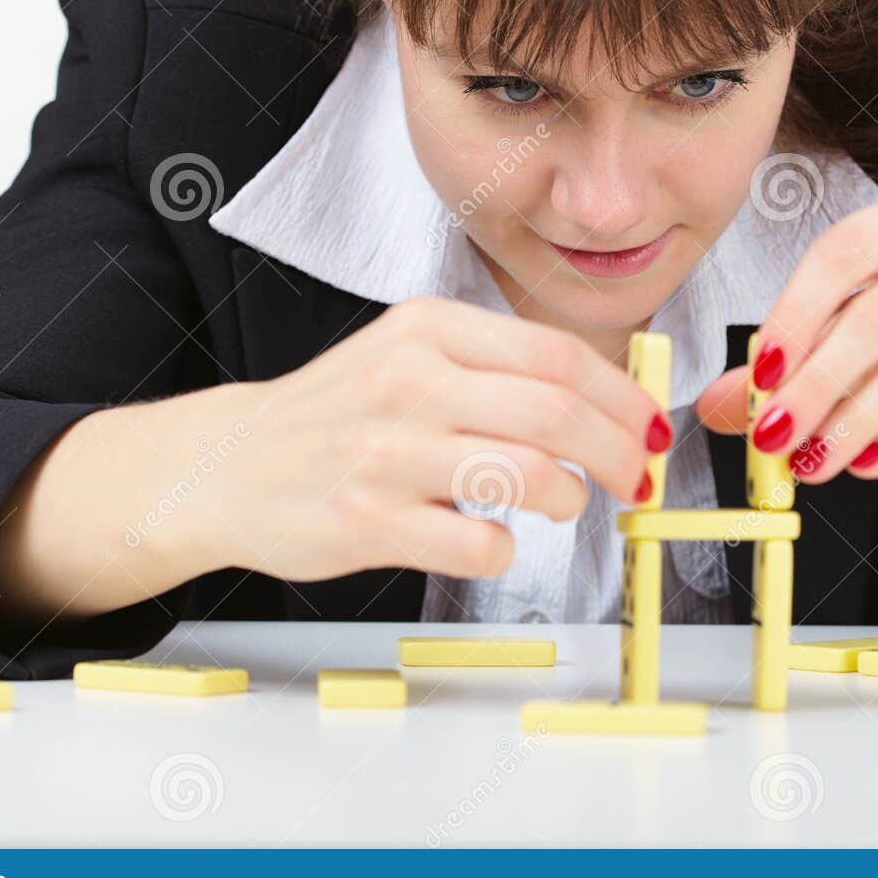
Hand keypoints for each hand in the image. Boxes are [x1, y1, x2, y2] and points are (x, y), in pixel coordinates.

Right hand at [192, 297, 667, 581]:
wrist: (227, 463)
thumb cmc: (337, 414)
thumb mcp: (411, 355)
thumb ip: (499, 368)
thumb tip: (609, 400)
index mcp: (429, 329)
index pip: (558, 356)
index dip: (623, 398)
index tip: (651, 429)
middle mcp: (408, 382)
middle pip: (557, 414)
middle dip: (619, 453)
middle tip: (638, 480)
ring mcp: (386, 453)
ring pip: (529, 476)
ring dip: (571, 499)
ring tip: (565, 504)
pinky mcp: (367, 521)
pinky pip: (479, 542)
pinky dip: (507, 549)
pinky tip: (493, 539)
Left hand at [696, 181, 877, 481]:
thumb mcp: (866, 324)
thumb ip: (794, 354)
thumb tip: (719, 403)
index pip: (845, 250)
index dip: (796, 311)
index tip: (760, 368)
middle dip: (817, 382)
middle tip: (775, 432)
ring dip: (853, 421)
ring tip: (815, 458)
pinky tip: (867, 459)